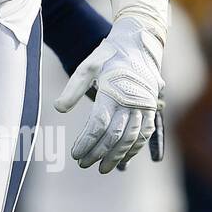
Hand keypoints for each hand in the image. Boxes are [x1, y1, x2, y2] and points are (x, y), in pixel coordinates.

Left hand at [56, 16, 163, 172]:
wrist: (138, 43)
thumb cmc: (108, 56)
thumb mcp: (87, 66)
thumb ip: (73, 88)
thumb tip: (58, 109)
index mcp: (114, 91)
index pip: (99, 124)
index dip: (87, 142)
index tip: (75, 154)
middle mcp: (133, 101)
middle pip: (115, 135)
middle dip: (99, 153)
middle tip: (84, 164)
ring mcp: (145, 106)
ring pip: (132, 138)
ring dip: (118, 156)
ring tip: (103, 168)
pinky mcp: (152, 108)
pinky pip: (145, 133)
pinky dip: (135, 148)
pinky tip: (125, 160)